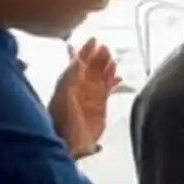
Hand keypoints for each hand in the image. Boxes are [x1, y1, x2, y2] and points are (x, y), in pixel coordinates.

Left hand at [49, 39, 120, 156]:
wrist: (71, 144)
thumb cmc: (64, 122)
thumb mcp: (64, 98)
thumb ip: (71, 79)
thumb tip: (78, 60)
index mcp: (69, 84)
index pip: (79, 63)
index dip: (86, 51)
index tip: (94, 40)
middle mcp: (79, 88)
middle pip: (91, 68)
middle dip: (98, 57)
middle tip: (107, 48)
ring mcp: (90, 96)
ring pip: (100, 77)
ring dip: (106, 67)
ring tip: (113, 59)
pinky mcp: (100, 106)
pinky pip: (108, 89)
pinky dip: (112, 82)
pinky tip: (118, 77)